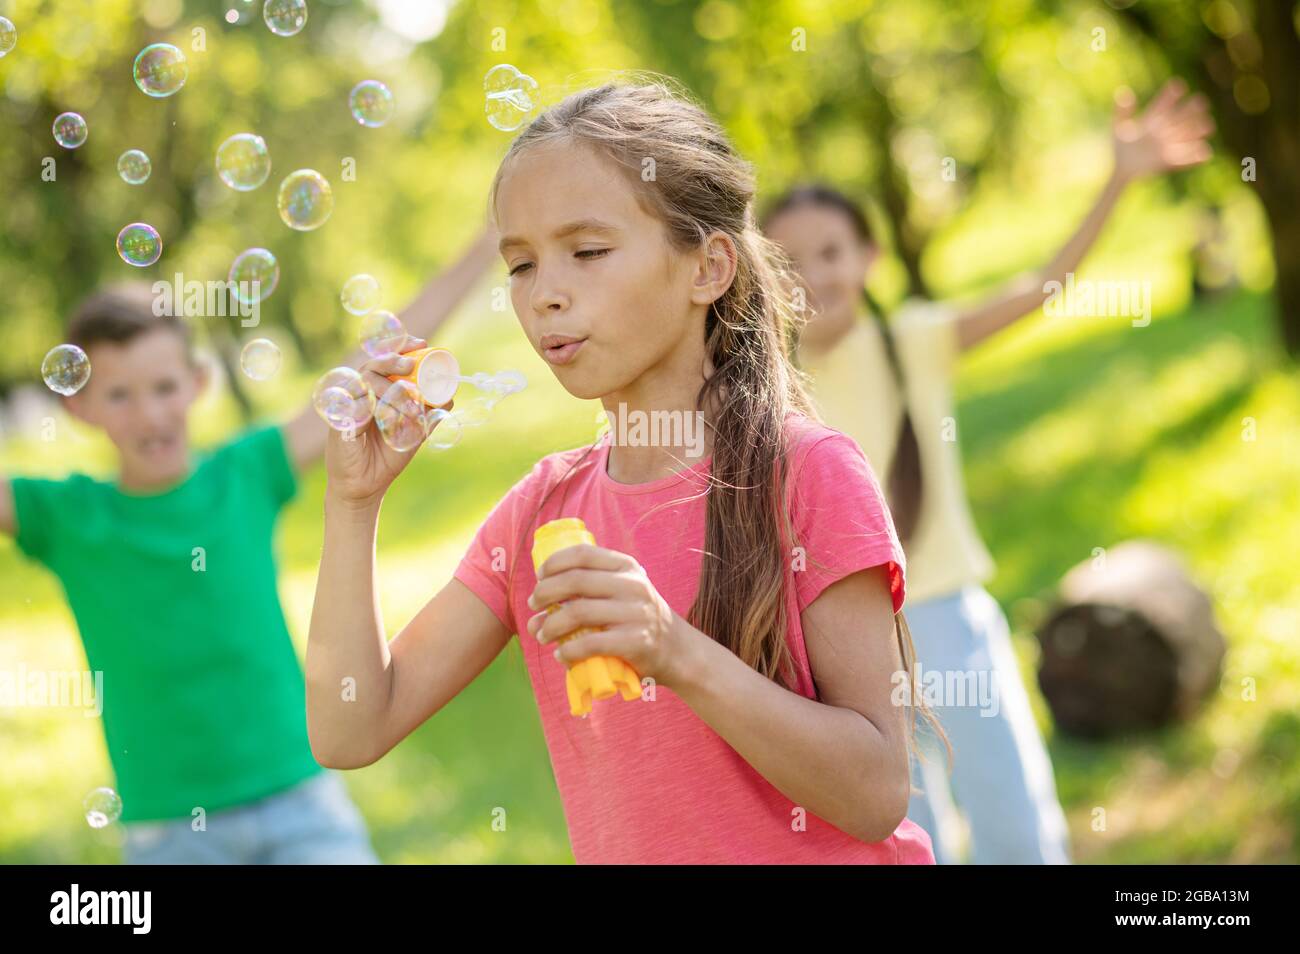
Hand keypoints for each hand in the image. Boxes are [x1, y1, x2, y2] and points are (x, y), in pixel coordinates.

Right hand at [324, 336, 452, 507]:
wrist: (367, 485)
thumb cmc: (388, 456)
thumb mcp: (415, 433)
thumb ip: (429, 415)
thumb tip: (450, 398)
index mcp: (379, 391)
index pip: (388, 360)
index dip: (402, 348)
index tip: (422, 344)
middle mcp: (362, 393)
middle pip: (374, 364)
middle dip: (394, 361)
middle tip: (410, 366)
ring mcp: (349, 404)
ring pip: (367, 381)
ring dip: (392, 394)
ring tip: (409, 411)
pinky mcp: (338, 419)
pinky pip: (355, 403)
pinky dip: (372, 408)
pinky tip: (383, 420)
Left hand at [525, 544, 691, 688]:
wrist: (678, 651)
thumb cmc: (639, 620)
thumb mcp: (625, 592)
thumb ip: (589, 591)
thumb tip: (537, 613)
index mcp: (627, 567)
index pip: (583, 554)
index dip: (554, 563)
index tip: (539, 577)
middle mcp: (632, 586)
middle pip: (574, 581)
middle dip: (545, 593)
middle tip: (534, 606)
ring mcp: (634, 614)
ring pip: (577, 613)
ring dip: (550, 626)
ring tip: (541, 635)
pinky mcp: (634, 642)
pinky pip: (590, 644)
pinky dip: (567, 651)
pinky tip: (560, 655)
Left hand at [1111, 78, 1213, 182]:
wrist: (1122, 168)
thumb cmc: (1121, 147)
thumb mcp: (1118, 128)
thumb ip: (1121, 111)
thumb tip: (1122, 92)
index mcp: (1153, 119)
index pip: (1164, 103)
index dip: (1172, 93)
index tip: (1177, 86)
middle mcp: (1164, 130)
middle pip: (1183, 115)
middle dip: (1194, 107)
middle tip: (1200, 102)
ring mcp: (1169, 144)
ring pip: (1191, 133)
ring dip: (1200, 129)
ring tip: (1207, 126)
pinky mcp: (1170, 161)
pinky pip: (1187, 159)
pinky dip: (1196, 156)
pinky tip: (1204, 152)